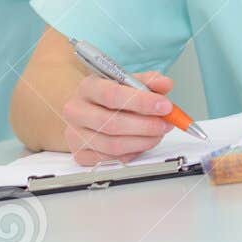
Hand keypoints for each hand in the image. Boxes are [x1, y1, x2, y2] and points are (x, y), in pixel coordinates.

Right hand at [60, 70, 175, 164]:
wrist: (87, 109)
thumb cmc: (109, 96)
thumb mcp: (127, 82)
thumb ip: (148, 81)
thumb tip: (165, 84)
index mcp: (88, 87)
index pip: (113, 95)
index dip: (142, 102)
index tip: (164, 106)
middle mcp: (76, 111)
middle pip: (112, 123)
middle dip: (146, 126)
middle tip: (166, 123)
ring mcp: (75, 135)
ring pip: (112, 145)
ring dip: (143, 141)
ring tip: (158, 134)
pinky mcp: (80, 155)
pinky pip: (111, 160)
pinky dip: (132, 153)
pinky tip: (142, 143)